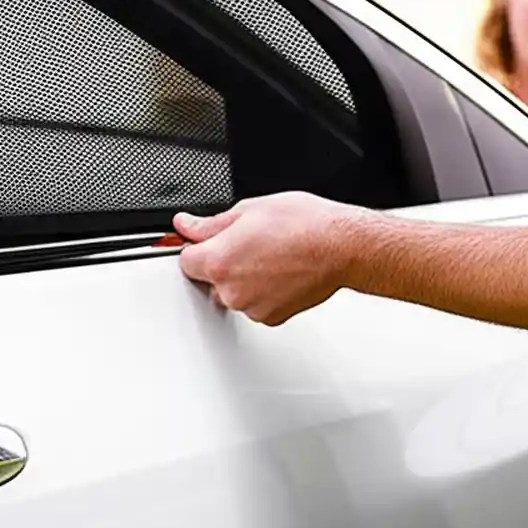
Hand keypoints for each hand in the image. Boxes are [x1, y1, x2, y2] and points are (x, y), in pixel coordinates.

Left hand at [175, 192, 371, 325]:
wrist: (342, 246)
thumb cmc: (302, 224)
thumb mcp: (247, 210)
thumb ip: (209, 224)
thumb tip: (185, 225)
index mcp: (218, 262)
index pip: (185, 260)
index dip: (198, 247)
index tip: (210, 241)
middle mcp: (231, 291)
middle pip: (208, 279)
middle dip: (221, 263)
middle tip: (248, 244)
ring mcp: (251, 308)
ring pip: (232, 294)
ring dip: (242, 280)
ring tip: (269, 256)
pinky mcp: (271, 317)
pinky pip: (254, 305)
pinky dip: (261, 292)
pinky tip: (279, 272)